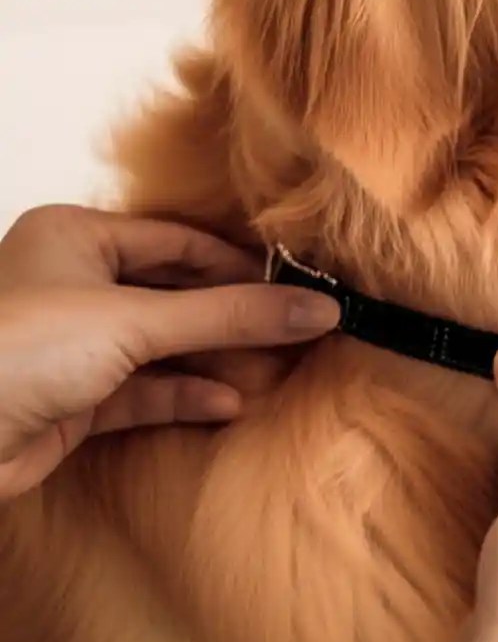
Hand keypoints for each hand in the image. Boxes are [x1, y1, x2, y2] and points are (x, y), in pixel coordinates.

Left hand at [0, 205, 339, 498]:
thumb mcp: (137, 321)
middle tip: (296, 332)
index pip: (179, 241)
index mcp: (77, 237)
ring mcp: (74, 344)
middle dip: (232, 317)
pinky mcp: (75, 399)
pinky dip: (185, 396)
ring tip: (275, 370)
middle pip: (176, 293)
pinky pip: (144, 390)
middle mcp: (74, 283)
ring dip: (214, 360)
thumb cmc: (25, 350)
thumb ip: (232, 316)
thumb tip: (323, 309)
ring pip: (163, 345)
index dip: (239, 264)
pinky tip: (229, 404)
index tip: (298, 288)